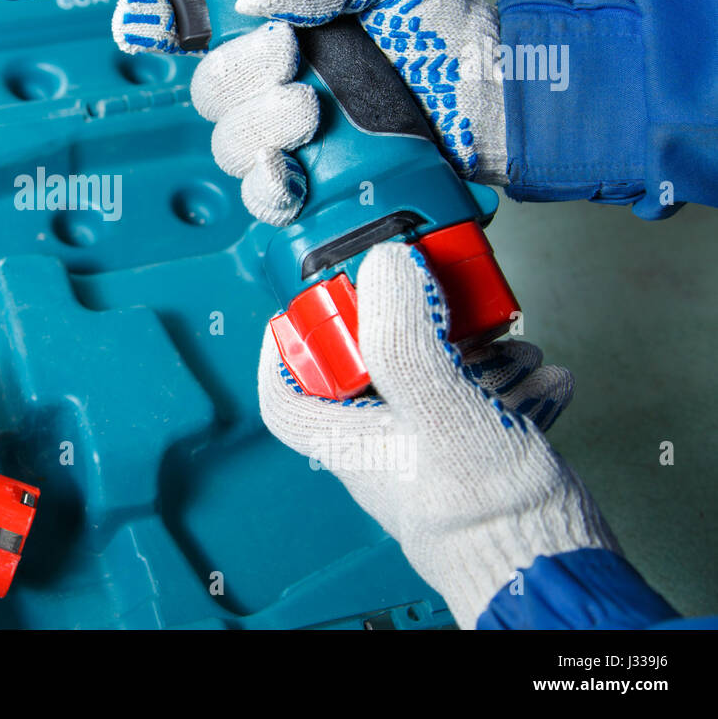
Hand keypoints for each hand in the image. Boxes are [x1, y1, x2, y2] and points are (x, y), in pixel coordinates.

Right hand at [111, 0, 506, 225]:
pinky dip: (267, 187)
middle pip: (209, 91)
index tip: (150, 16)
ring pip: (228, 142)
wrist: (498, 99)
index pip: (201, 28)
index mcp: (285, 26)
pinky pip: (263, 196)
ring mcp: (295, 136)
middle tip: (289, 58)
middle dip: (239, 75)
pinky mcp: (317, 182)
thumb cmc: (449, 33)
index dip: (159, 23)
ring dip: (257, 127)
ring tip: (310, 111)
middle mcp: (279, 82)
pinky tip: (288, 173)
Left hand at [257, 242, 616, 627]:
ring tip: (509, 346)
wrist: (552, 568)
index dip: (284, 349)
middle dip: (416, 326)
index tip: (304, 308)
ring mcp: (433, 452)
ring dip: (478, 352)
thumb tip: (385, 269)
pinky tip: (542, 380)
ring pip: (437, 381)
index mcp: (351, 438)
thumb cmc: (482, 518)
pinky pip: (487, 403)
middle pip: (376, 368)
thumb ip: (405, 337)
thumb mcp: (436, 408)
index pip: (287, 394)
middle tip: (438, 301)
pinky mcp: (480, 458)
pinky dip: (515, 383)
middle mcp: (386, 445)